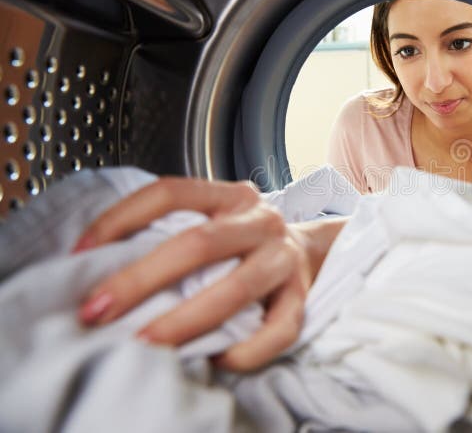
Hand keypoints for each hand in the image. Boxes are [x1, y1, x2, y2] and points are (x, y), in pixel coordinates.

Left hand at [73, 177, 342, 370]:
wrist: (310, 251)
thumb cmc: (244, 242)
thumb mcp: (214, 219)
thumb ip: (172, 229)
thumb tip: (95, 263)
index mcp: (231, 196)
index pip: (171, 192)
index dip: (121, 218)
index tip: (80, 254)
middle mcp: (261, 221)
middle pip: (199, 243)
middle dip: (140, 279)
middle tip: (97, 312)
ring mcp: (284, 259)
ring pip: (236, 289)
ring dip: (184, 320)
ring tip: (145, 344)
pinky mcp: (302, 297)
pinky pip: (278, 330)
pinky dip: (245, 350)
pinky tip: (217, 360)